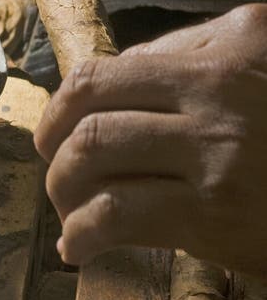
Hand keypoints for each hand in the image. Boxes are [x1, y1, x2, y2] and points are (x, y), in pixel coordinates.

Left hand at [33, 3, 266, 277]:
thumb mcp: (257, 57)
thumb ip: (191, 52)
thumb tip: (118, 72)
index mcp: (215, 58)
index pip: (102, 73)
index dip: (59, 105)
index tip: (53, 129)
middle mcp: (211, 98)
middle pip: (90, 118)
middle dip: (54, 150)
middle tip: (55, 171)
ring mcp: (214, 157)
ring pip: (96, 162)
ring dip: (63, 192)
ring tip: (67, 211)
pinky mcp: (216, 217)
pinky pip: (120, 217)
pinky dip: (84, 234)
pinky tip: (80, 247)